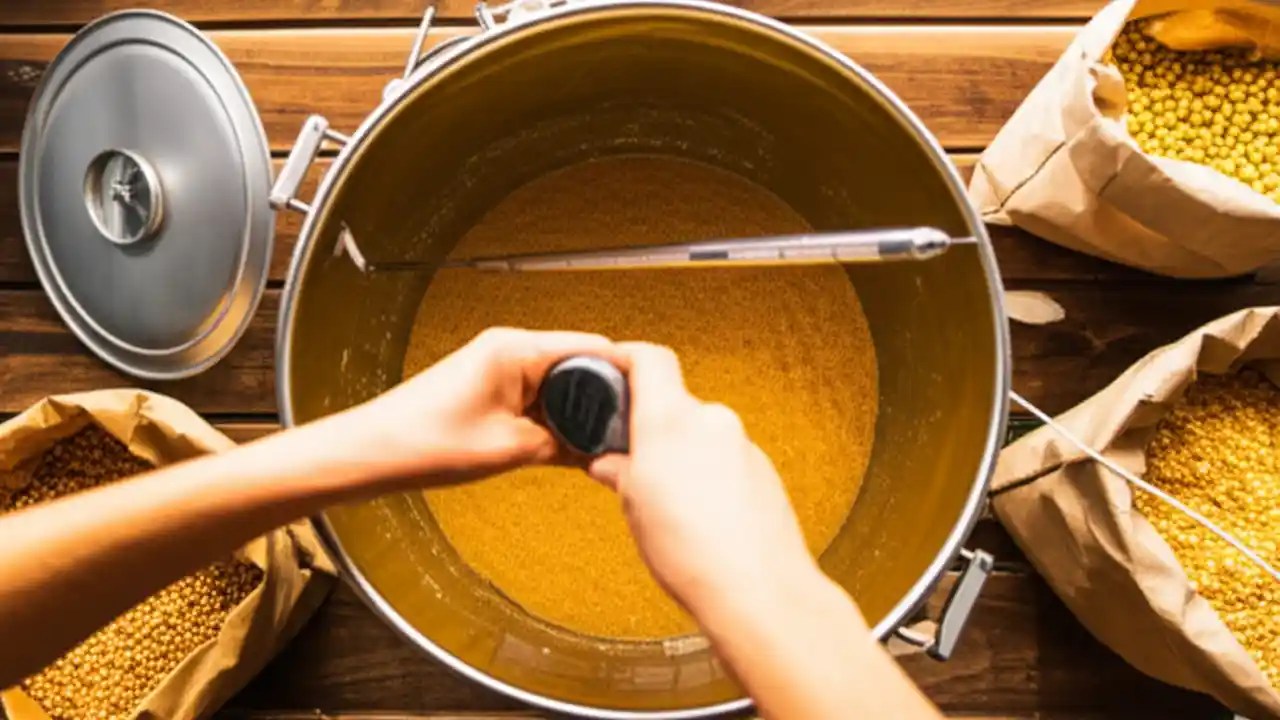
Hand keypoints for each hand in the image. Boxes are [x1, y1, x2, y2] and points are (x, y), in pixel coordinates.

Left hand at [348, 327, 622, 484]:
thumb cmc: (423, 443)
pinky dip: (555, 414)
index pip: (592, 347)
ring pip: (561, 381)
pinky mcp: (492, 384)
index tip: (651, 398)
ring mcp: (500, 364)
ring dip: (579, 407)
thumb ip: (564, 445)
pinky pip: (539, 394)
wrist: (373, 452)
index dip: (625, 373)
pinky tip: (566, 440)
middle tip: (632, 428)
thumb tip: (602, 449)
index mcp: (516, 349)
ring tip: (602, 438)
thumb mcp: (511, 450)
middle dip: (605, 394)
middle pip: (580, 362)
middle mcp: (510, 347)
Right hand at [589, 343, 819, 616]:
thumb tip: (611, 464)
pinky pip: (724, 461)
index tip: (611, 366)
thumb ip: (621, 471)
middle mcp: (712, 421)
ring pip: (700, 435)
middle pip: (674, 403)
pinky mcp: (763, 472)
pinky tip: (698, 517)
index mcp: (671, 419)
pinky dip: (707, 478)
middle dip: (650, 430)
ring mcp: (743, 445)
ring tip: (665, 506)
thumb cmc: (694, 552)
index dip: (626, 357)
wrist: (756, 590)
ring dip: (680, 458)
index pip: (649, 359)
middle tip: (630, 465)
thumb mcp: (634, 507)